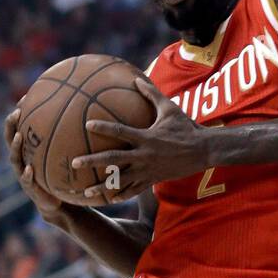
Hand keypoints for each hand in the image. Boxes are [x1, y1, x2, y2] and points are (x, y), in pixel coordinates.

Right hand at [4, 104, 69, 227]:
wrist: (60, 204)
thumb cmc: (64, 178)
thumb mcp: (67, 159)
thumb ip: (71, 143)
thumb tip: (87, 119)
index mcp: (29, 152)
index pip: (20, 128)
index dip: (20, 114)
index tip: (23, 98)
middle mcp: (22, 161)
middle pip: (11, 140)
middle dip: (11, 126)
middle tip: (15, 113)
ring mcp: (24, 175)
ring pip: (15, 159)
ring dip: (16, 147)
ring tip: (19, 136)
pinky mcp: (31, 190)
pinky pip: (27, 181)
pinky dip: (27, 175)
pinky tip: (29, 169)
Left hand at [72, 75, 210, 202]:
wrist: (204, 151)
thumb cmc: (186, 127)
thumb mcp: (170, 108)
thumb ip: (151, 94)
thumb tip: (136, 78)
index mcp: (146, 137)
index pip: (120, 131)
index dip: (103, 128)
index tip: (87, 124)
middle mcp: (144, 156)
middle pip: (113, 160)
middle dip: (92, 162)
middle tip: (74, 164)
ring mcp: (147, 170)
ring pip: (120, 180)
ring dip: (102, 186)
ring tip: (85, 192)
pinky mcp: (153, 180)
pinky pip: (134, 190)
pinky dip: (121, 195)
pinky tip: (109, 199)